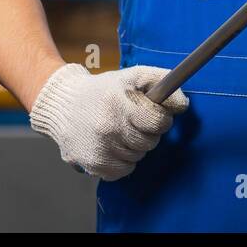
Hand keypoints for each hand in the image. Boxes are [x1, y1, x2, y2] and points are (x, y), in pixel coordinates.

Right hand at [29, 63, 188, 180]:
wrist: (63, 104)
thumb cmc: (104, 90)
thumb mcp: (133, 75)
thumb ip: (161, 81)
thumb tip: (183, 105)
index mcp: (119, 103)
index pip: (158, 122)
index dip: (160, 118)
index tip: (152, 114)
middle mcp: (108, 128)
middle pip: (150, 142)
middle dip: (148, 132)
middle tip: (134, 121)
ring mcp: (99, 149)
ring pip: (139, 156)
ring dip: (135, 146)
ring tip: (120, 130)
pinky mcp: (92, 165)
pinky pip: (124, 170)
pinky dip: (123, 161)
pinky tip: (112, 145)